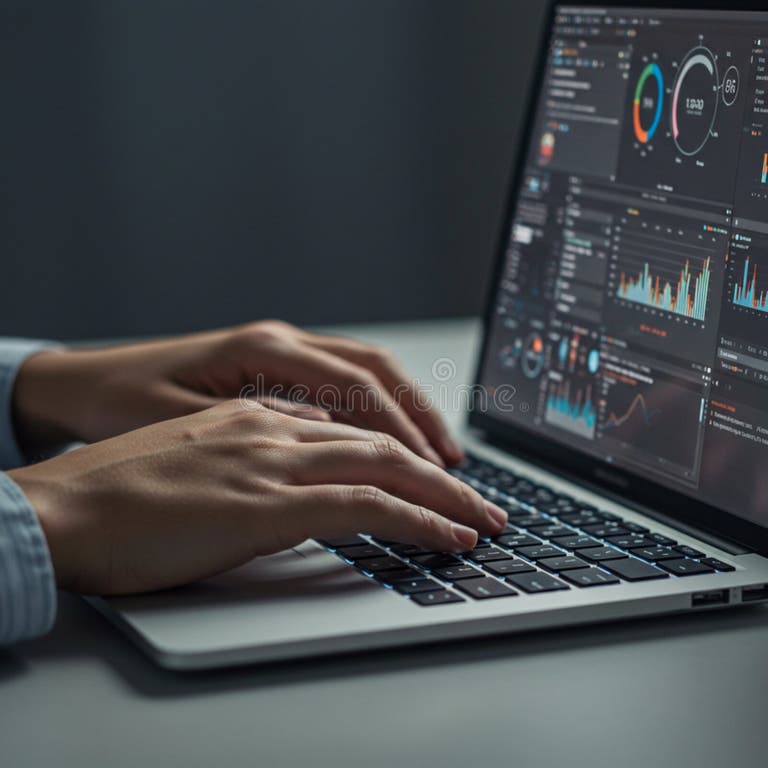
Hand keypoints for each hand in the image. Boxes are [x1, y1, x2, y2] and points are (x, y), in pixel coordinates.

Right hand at [9, 401, 505, 594]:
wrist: (64, 505)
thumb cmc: (120, 489)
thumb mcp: (198, 456)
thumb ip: (251, 454)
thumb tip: (293, 467)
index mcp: (258, 413)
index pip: (352, 420)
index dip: (402, 444)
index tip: (434, 470)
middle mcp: (275, 425)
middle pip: (384, 434)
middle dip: (441, 465)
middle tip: (481, 498)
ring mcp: (274, 460)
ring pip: (386, 463)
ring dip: (444, 492)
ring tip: (484, 520)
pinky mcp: (268, 502)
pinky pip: (364, 504)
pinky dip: (416, 518)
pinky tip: (447, 536)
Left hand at [13, 321, 461, 465]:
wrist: (82, 385)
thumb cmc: (122, 404)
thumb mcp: (187, 422)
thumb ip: (261, 428)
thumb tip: (332, 442)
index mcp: (265, 347)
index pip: (359, 386)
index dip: (404, 432)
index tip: (436, 474)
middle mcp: (283, 340)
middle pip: (379, 371)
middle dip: (424, 419)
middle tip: (458, 469)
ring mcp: (283, 351)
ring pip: (369, 374)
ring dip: (410, 414)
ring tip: (442, 458)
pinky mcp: (278, 369)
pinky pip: (346, 386)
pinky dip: (379, 414)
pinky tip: (393, 443)